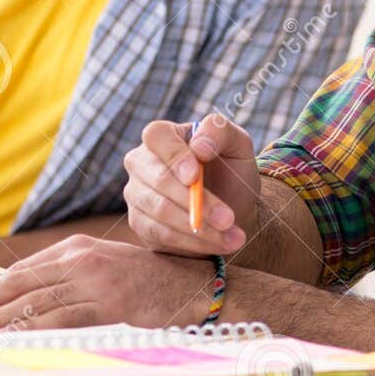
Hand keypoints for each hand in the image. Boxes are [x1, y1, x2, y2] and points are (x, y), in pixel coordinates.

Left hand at [0, 235, 215, 332]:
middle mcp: (79, 259)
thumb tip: (27, 300)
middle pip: (18, 284)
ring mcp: (92, 281)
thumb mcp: (104, 269)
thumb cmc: (151, 281)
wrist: (195, 285)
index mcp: (76, 248)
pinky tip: (8, 341)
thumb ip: (68, 279)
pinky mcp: (106, 303)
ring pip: (32, 304)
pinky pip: (58, 320)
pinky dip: (28, 332)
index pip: (21, 271)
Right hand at [122, 113, 259, 255]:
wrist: (232, 210)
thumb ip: (220, 131)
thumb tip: (199, 146)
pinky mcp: (140, 223)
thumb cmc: (231, 173)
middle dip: (195, 202)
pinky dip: (193, 242)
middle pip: (157, 179)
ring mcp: (136, 193)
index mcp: (163, 136)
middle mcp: (141, 162)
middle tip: (228, 219)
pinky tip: (220, 244)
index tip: (195, 177)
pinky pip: (161, 234)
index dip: (174, 156)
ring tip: (234, 236)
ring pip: (160, 211)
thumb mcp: (237, 146)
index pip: (156, 136)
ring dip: (199, 227)